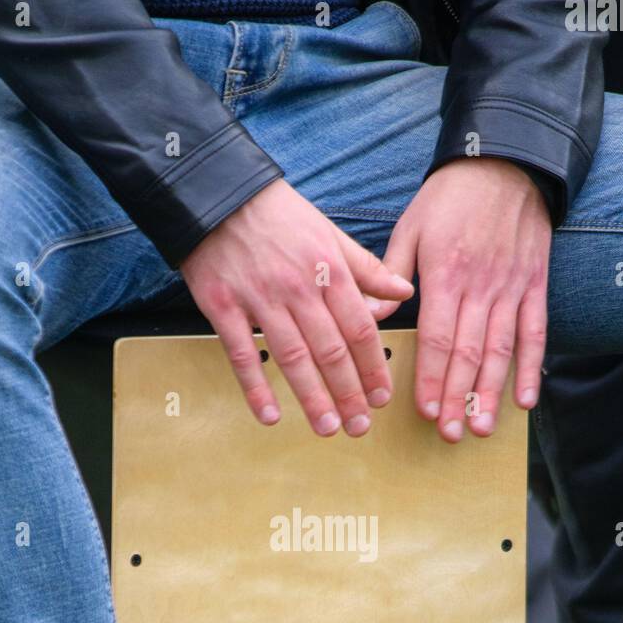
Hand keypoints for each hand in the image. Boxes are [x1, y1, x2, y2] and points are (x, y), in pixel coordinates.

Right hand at [180, 179, 413, 435]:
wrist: (217, 194)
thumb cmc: (277, 215)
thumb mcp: (330, 233)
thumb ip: (367, 268)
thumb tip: (405, 292)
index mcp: (328, 270)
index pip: (359, 328)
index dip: (373, 367)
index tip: (382, 398)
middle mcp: (298, 288)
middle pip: (330, 350)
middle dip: (349, 393)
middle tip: (360, 427)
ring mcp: (259, 299)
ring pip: (292, 357)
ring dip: (312, 398)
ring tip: (328, 428)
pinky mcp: (222, 307)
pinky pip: (242, 354)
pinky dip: (256, 387)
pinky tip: (271, 415)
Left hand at [381, 157, 551, 440]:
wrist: (507, 161)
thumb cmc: (451, 195)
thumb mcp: (411, 225)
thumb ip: (390, 273)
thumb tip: (370, 315)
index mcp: (445, 272)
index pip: (438, 336)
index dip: (433, 377)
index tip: (426, 410)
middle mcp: (480, 285)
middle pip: (469, 352)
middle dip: (458, 396)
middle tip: (451, 434)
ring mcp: (511, 287)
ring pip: (501, 349)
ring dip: (491, 392)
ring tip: (482, 427)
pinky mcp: (534, 284)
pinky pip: (535, 332)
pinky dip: (531, 367)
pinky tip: (525, 400)